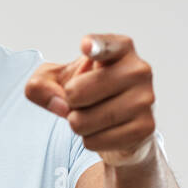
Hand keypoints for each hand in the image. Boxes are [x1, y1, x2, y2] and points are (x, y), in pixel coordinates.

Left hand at [25, 34, 155, 169]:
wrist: (118, 123)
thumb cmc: (86, 91)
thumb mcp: (55, 81)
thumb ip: (40, 85)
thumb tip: (56, 103)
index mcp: (119, 48)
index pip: (106, 45)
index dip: (95, 46)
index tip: (85, 46)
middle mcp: (138, 69)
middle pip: (76, 92)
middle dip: (68, 102)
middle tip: (81, 100)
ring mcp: (146, 98)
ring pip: (83, 121)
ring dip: (77, 124)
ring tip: (92, 115)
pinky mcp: (146, 127)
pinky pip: (95, 141)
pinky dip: (90, 140)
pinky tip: (103, 130)